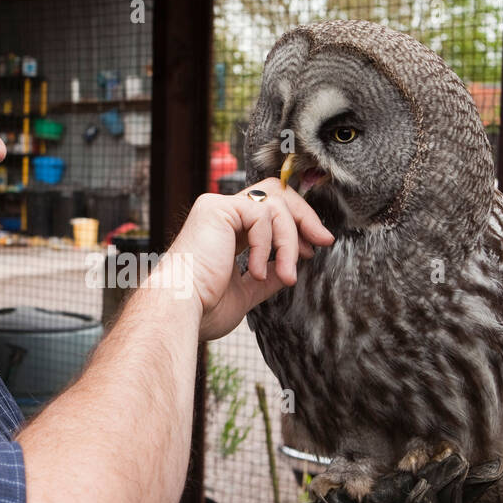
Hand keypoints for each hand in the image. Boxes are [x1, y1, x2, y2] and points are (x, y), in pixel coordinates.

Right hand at [151, 180, 334, 340]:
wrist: (180, 310)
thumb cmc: (203, 308)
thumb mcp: (246, 292)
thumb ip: (269, 275)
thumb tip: (292, 266)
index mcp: (226, 231)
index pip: (269, 210)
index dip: (296, 224)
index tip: (314, 249)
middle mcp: (221, 214)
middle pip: (276, 193)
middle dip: (304, 216)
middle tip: (322, 241)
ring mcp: (217, 208)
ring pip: (274, 204)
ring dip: (289, 241)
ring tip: (287, 275)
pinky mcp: (217, 208)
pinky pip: (261, 214)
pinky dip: (268, 244)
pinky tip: (257, 270)